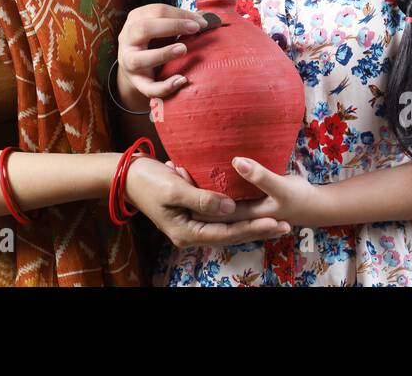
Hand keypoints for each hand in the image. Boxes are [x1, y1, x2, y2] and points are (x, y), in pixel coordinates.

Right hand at [115, 3, 213, 111]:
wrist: (137, 68)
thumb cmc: (155, 42)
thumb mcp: (163, 28)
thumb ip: (182, 21)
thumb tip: (209, 18)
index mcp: (135, 19)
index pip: (156, 11)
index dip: (180, 14)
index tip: (202, 21)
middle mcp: (127, 39)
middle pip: (143, 28)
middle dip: (171, 26)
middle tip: (195, 28)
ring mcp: (129, 62)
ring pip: (139, 59)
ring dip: (163, 53)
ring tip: (183, 49)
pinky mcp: (136, 82)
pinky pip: (148, 87)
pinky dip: (164, 86)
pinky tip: (181, 80)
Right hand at [122, 156, 291, 249]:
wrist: (126, 176)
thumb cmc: (148, 180)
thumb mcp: (175, 189)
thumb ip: (203, 200)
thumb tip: (231, 208)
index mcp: (186, 232)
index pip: (228, 232)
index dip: (253, 227)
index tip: (276, 221)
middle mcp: (190, 234)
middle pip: (231, 234)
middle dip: (258, 229)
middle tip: (286, 225)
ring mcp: (190, 225)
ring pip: (227, 227)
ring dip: (250, 223)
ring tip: (274, 221)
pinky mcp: (190, 214)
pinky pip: (218, 218)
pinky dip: (236, 215)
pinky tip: (250, 211)